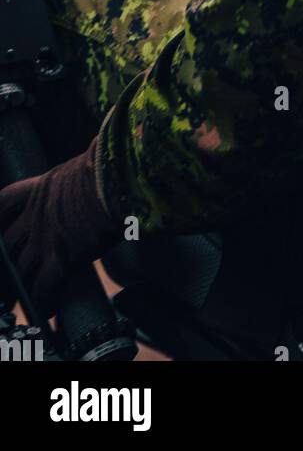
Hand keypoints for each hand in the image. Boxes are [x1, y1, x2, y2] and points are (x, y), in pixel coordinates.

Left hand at [0, 138, 119, 316]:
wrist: (116, 178)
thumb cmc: (109, 166)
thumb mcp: (84, 166)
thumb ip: (78, 178)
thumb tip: (96, 173)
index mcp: (42, 189)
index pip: (6, 202)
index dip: (1, 217)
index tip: (2, 229)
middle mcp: (37, 216)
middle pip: (9, 244)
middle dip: (8, 261)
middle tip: (11, 275)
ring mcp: (46, 239)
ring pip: (22, 270)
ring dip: (23, 286)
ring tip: (26, 299)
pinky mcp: (62, 259)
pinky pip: (44, 288)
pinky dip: (44, 302)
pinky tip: (48, 311)